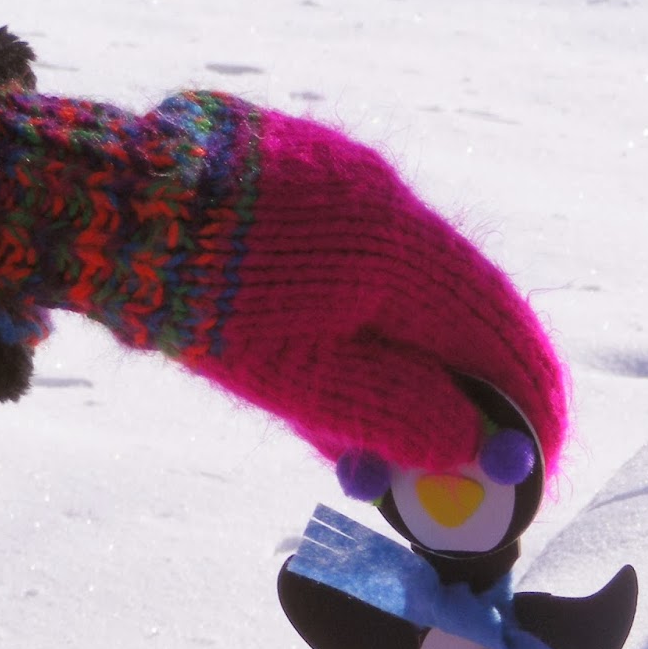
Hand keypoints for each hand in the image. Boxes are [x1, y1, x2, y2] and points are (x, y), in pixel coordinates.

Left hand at [195, 110, 569, 477]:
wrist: (107, 209)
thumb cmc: (202, 303)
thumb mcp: (306, 383)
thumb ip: (402, 415)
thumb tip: (481, 452)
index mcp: (403, 255)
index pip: (499, 335)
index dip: (527, 404)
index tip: (539, 461)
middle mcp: (392, 208)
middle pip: (473, 311)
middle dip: (490, 390)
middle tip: (498, 454)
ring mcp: (352, 189)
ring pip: (427, 292)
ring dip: (439, 367)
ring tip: (427, 437)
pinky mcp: (312, 187)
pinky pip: (381, 269)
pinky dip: (395, 329)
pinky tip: (375, 378)